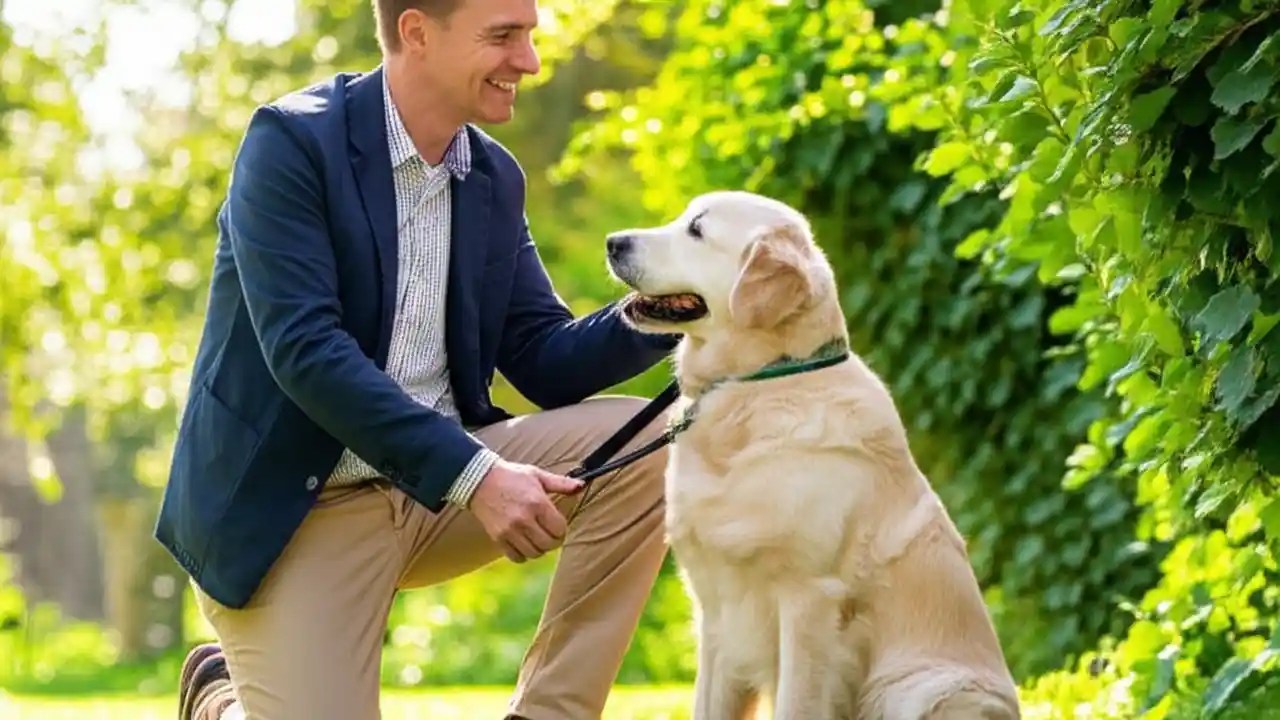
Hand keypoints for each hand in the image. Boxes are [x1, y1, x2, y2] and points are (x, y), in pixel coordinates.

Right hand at [469, 459, 584, 562]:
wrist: (480, 480)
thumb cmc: (512, 476)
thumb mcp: (537, 475)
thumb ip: (561, 483)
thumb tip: (581, 485)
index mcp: (537, 503)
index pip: (559, 529)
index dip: (562, 529)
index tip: (558, 525)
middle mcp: (524, 519)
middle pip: (548, 544)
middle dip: (553, 541)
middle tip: (550, 534)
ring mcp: (510, 530)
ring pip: (534, 553)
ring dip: (539, 549)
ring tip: (537, 539)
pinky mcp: (498, 538)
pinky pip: (517, 557)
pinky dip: (523, 555)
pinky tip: (524, 544)